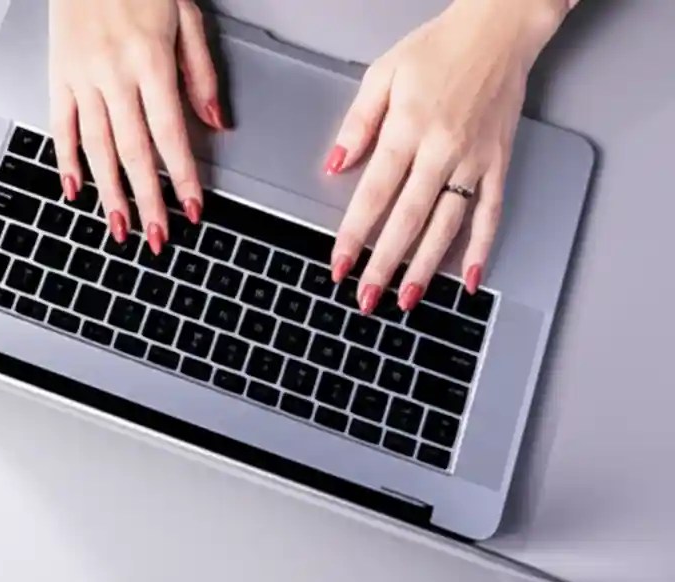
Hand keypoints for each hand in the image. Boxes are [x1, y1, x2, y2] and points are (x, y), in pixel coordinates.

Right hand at [49, 0, 223, 254]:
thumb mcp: (186, 18)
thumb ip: (200, 74)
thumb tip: (215, 123)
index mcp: (151, 61)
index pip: (170, 133)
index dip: (181, 177)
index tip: (192, 209)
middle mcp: (114, 74)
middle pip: (133, 150)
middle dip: (147, 199)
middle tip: (155, 236)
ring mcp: (82, 78)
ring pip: (96, 146)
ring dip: (108, 192)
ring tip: (119, 226)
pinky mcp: (58, 75)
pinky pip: (61, 126)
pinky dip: (66, 161)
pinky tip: (74, 189)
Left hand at [326, 0, 571, 312]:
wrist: (499, 30)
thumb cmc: (438, 48)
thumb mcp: (382, 75)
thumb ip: (356, 124)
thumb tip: (334, 165)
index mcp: (408, 129)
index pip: (374, 194)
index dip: (354, 234)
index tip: (338, 265)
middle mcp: (442, 149)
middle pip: (408, 219)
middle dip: (384, 265)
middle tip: (366, 299)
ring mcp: (475, 159)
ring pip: (447, 224)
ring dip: (427, 266)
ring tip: (408, 299)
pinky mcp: (500, 162)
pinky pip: (491, 213)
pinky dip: (482, 249)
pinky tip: (471, 279)